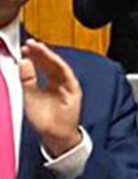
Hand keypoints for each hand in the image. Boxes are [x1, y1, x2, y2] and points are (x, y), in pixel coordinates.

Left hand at [19, 42, 84, 158]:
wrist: (54, 135)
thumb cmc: (44, 119)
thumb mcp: (29, 95)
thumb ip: (27, 78)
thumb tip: (24, 61)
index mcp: (49, 84)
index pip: (42, 66)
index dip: (33, 56)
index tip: (24, 48)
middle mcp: (59, 84)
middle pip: (50, 63)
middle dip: (40, 52)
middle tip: (30, 43)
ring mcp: (66, 87)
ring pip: (58, 66)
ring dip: (49, 55)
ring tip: (37, 47)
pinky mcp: (73, 92)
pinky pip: (67, 75)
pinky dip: (59, 65)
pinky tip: (50, 58)